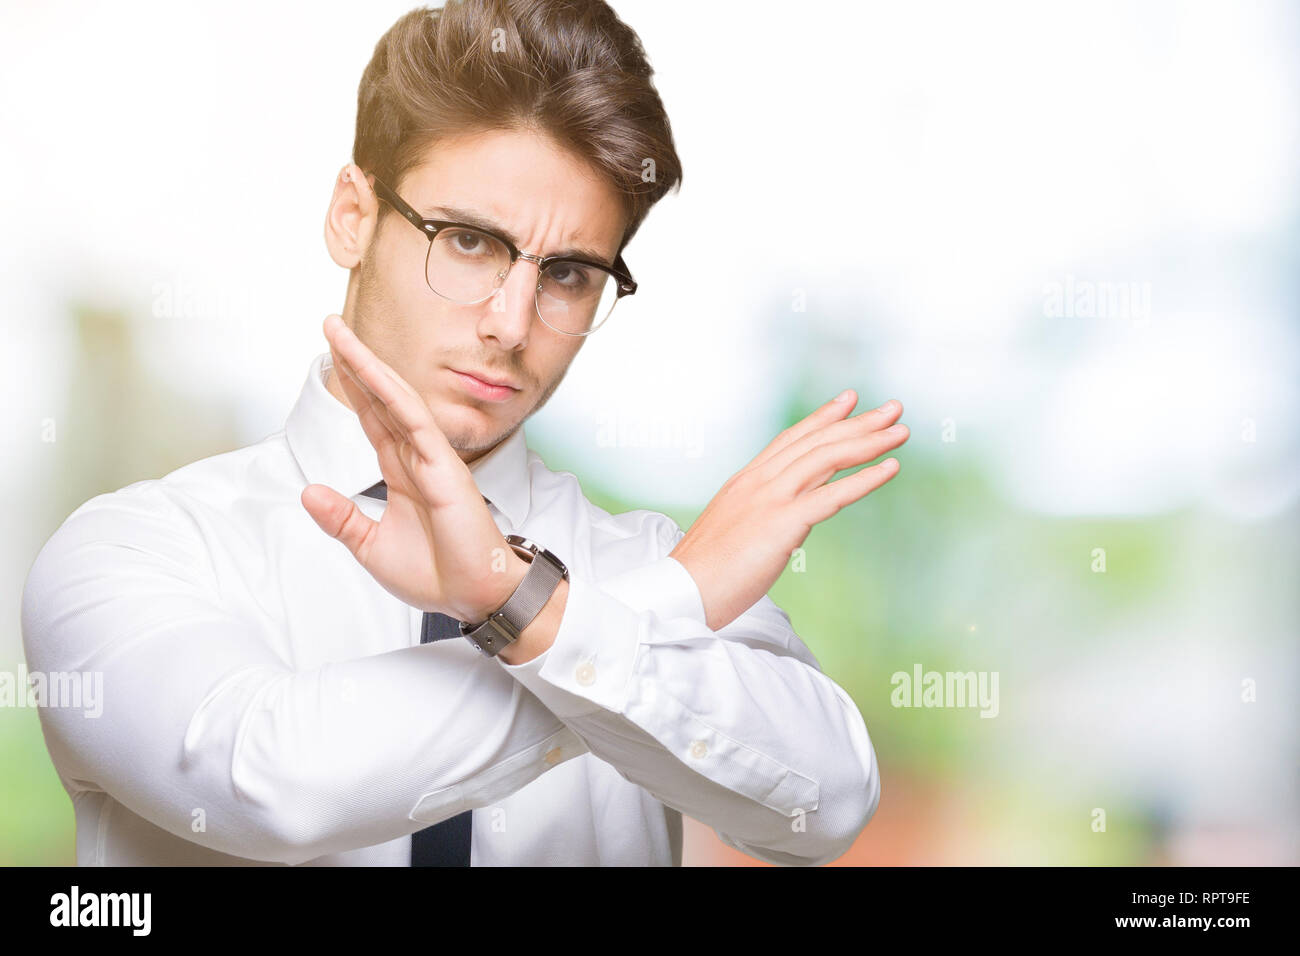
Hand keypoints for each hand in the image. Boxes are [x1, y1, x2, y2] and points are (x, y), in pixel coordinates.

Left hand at [300, 314, 527, 622]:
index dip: (351, 385)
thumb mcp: (371, 546)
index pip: (371, 417)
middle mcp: (415, 457)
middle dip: (355, 360)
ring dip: (367, 366)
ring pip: (396, 400)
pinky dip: (394, 396)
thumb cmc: (436, 573)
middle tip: (330, 324)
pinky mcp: (446, 468)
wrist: (474, 597)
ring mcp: (432, 458)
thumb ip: (341, 518)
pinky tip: (375, 374)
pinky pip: (417, 424)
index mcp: (400, 472)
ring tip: (341, 335)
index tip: (330, 352)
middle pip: (380, 398)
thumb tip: (307, 490)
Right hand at [669, 391, 907, 631]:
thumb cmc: (702, 574)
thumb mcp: (730, 532)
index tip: (849, 400)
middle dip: (857, 422)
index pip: (790, 440)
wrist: (679, 593)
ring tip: (901, 431)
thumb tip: (782, 518)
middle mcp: (758, 481)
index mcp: (745, 482)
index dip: (822, 418)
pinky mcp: (781, 523)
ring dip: (868, 441)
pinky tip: (891, 468)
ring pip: (826, 458)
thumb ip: (758, 516)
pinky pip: (831, 495)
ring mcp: (769, 499)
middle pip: (815, 441)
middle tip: (893, 408)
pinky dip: (865, 479)